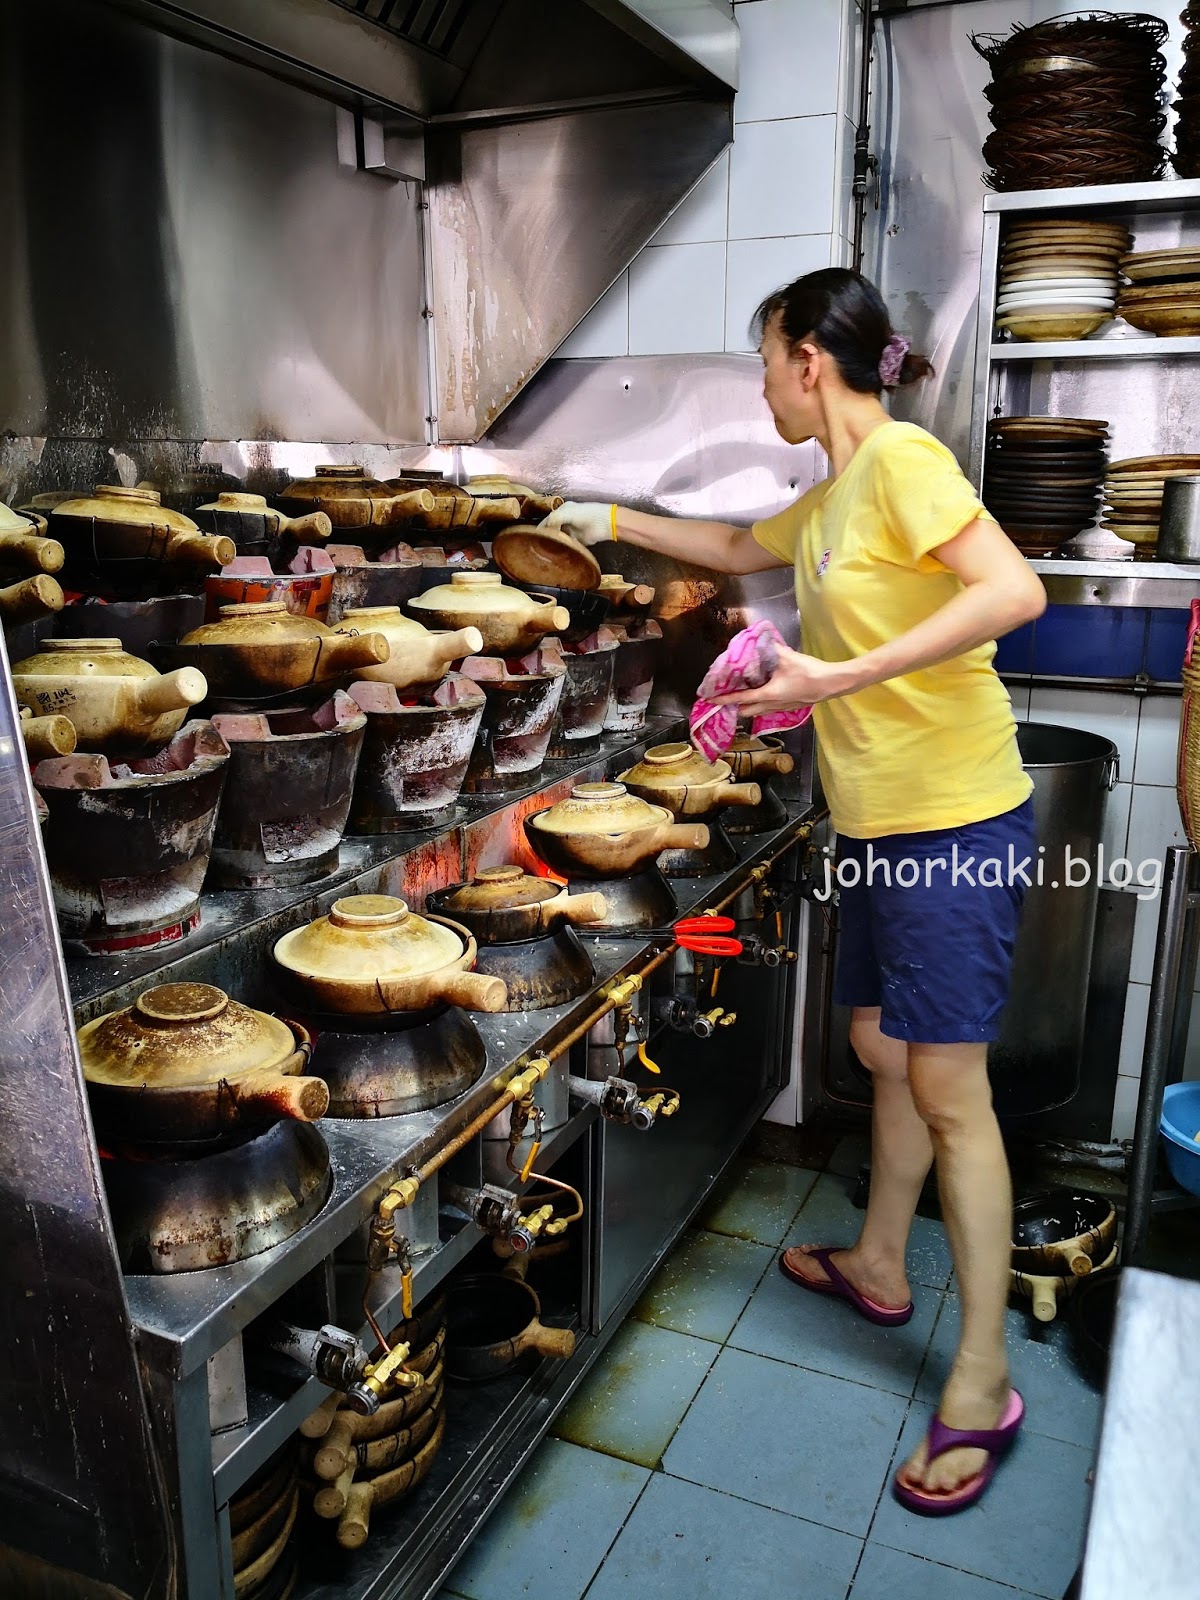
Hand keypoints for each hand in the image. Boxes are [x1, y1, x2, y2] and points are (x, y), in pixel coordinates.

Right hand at [539, 502, 613, 546]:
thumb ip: (552, 520)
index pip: (547, 520)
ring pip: (559, 538)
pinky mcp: (578, 540)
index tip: (532, 537)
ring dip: (554, 543)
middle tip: (538, 546)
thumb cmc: (585, 514)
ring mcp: (572, 530)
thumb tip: (545, 531)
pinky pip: (567, 544)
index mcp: (562, 511)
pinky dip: (563, 547)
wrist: (603, 523)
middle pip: (552, 529)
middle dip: (546, 536)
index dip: (540, 528)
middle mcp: (566, 520)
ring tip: (545, 551)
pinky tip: (557, 553)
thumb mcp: (565, 514)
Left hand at [711, 643, 856, 711]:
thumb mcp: (788, 657)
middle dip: (734, 706)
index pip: (740, 698)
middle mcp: (771, 705)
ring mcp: (781, 708)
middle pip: (746, 711)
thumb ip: (772, 647)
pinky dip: (761, 704)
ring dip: (748, 706)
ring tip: (742, 694)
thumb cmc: (809, 672)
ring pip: (758, 711)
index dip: (723, 699)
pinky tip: (763, 692)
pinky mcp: (790, 707)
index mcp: (767, 694)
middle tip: (726, 695)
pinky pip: (769, 708)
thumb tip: (760, 637)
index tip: (710, 700)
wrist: (832, 683)